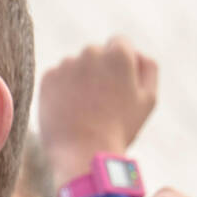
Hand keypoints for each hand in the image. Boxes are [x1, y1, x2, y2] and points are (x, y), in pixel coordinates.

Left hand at [38, 37, 157, 184]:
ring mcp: (67, 64)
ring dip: (78, 80)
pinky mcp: (47, 78)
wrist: (83, 152)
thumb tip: (136, 53)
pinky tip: (67, 109)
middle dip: (98, 70)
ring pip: (74, 66)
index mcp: (119, 53)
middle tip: (99, 102)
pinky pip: (56, 78)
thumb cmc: (120, 128)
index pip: (119, 44)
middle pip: (95, 53)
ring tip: (83, 109)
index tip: (116, 86)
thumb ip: (148, 68)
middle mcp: (91, 52)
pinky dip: (61, 90)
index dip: (119, 66)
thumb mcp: (148, 99)